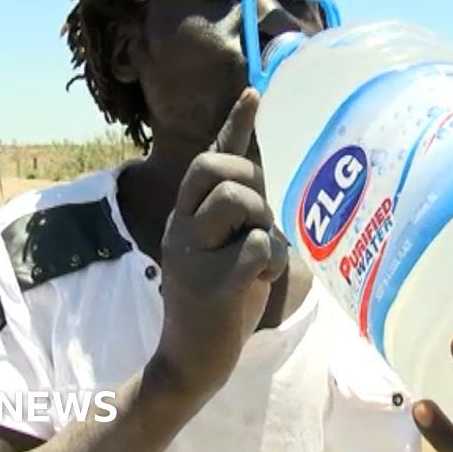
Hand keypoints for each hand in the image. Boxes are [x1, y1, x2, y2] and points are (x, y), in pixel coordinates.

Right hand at [150, 89, 287, 398]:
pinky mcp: (211, 284)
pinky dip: (270, 261)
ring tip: (255, 257)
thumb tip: (256, 174)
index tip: (254, 92)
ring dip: (262, 224)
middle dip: (250, 180)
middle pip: (219, 168)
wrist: (190, 359)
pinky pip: (258, 246)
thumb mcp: (223, 249)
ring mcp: (191, 254)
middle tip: (256, 218)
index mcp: (185, 215)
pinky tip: (258, 282)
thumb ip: (238, 214)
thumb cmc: (217, 300)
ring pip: (240, 201)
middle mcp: (181, 226)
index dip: (235, 125)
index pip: (210, 159)